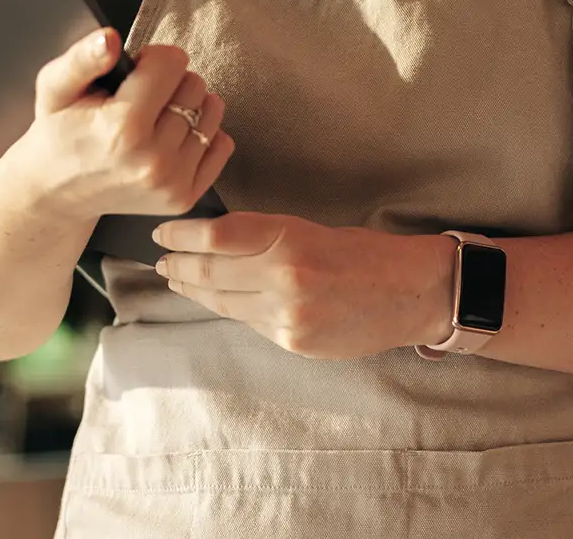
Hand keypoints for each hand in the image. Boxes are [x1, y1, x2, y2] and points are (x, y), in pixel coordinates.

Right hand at [12, 30, 232, 224]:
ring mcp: (171, 182)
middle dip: (171, 82)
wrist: (57, 192)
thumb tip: (110, 39)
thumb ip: (82, 58)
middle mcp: (152, 159)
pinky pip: (221, 145)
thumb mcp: (55, 88)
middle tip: (141, 98)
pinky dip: (203, 135)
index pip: (172, 62)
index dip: (152, 58)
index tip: (136, 72)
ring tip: (156, 116)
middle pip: (195, 85)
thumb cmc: (59, 134)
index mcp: (122, 127)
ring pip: (211, 112)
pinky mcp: (184, 197)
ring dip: (189, 106)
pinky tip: (172, 137)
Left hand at [153, 213, 458, 359]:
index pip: (216, 237)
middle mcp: (284, 278)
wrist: (412, 293)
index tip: (162, 232)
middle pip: (209, 271)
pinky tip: (217, 300)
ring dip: (194, 290)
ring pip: (222, 302)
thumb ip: (265, 239)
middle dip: (177, 264)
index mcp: (290, 239)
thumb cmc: (368, 253)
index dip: (181, 235)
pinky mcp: (293, 341)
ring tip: (176, 279)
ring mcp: (286, 316)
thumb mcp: (314, 230)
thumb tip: (215, 244)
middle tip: (160, 258)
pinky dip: (227, 308)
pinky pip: (248, 322)